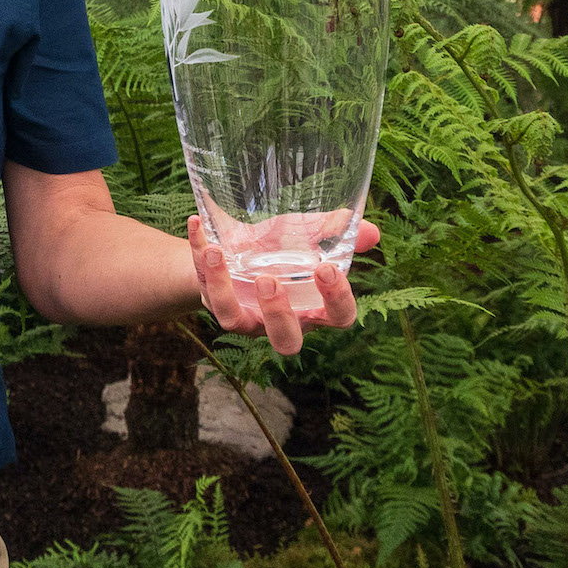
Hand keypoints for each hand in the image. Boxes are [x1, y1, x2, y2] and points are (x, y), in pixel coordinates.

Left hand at [188, 213, 382, 356]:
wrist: (230, 247)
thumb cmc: (277, 248)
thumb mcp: (304, 235)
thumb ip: (335, 231)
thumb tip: (370, 230)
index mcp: (314, 306)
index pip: (338, 317)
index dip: (337, 300)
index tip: (327, 269)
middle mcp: (283, 321)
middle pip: (287, 341)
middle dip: (278, 314)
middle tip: (268, 280)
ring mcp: (247, 318)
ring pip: (237, 323)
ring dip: (225, 291)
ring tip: (220, 254)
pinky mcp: (218, 307)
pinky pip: (205, 291)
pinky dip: (199, 258)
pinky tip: (197, 227)